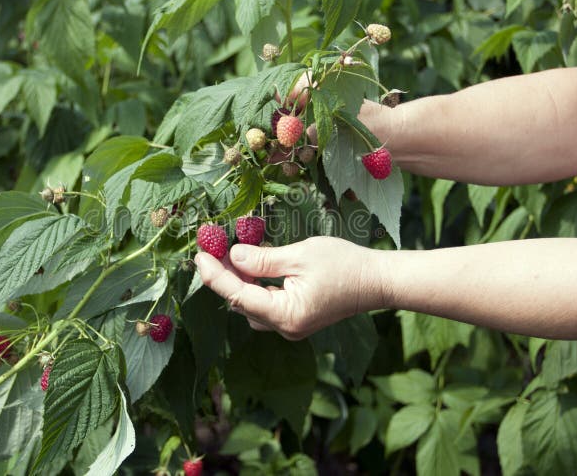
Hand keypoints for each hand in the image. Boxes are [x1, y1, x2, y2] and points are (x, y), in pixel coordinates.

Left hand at [194, 237, 384, 339]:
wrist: (377, 281)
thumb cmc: (344, 264)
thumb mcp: (299, 255)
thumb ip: (262, 259)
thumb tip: (232, 256)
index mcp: (285, 315)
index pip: (236, 295)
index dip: (214, 274)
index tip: (199, 253)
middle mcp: (284, 328)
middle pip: (240, 303)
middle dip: (224, 276)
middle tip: (213, 247)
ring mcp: (291, 326)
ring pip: (251, 306)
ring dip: (238, 282)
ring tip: (231, 254)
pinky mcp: (296, 319)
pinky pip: (265, 305)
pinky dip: (255, 286)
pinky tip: (252, 266)